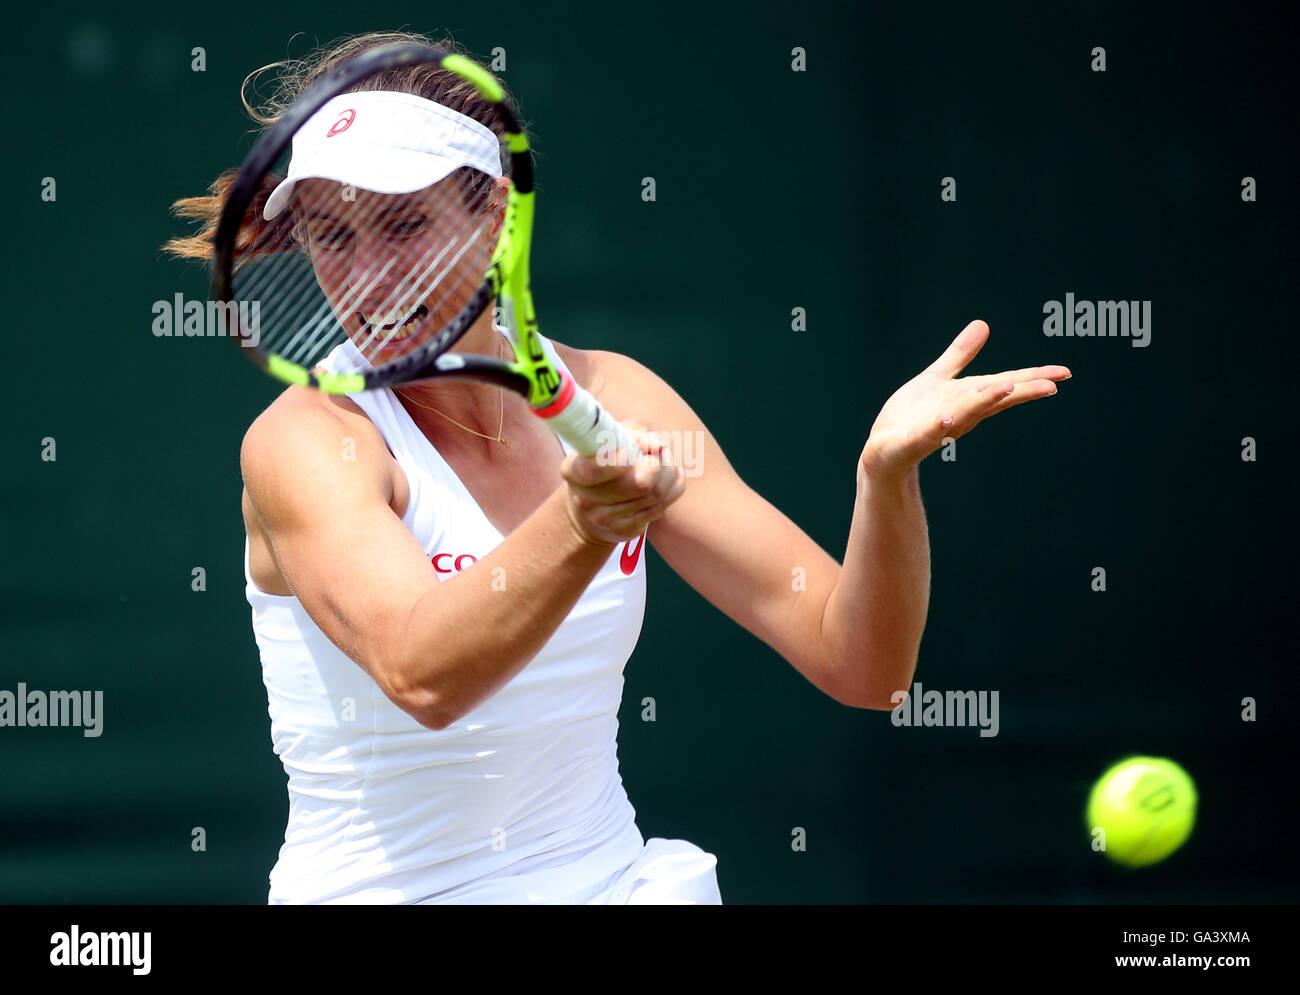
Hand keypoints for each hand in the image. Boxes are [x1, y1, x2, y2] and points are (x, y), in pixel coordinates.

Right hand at [560, 420, 685, 545]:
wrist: (589, 510)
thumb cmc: (603, 463)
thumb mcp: (605, 442)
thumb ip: (629, 433)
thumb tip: (655, 443)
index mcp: (573, 472)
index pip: (593, 471)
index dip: (617, 461)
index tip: (633, 450)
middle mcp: (585, 499)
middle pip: (639, 483)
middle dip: (658, 462)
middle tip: (661, 450)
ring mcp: (605, 519)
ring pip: (655, 494)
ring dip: (669, 472)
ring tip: (667, 459)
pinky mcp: (624, 531)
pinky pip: (661, 507)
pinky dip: (673, 488)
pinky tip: (672, 476)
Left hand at [861, 320, 1070, 482]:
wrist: (884, 449)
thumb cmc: (913, 415)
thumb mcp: (938, 378)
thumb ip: (960, 354)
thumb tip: (983, 324)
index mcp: (968, 397)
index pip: (1006, 383)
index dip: (1033, 377)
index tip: (1063, 372)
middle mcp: (960, 412)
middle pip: (995, 398)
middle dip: (1022, 390)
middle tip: (1052, 384)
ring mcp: (939, 427)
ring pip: (967, 413)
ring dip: (986, 400)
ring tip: (1009, 387)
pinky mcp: (915, 439)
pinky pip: (930, 433)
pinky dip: (939, 426)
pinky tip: (946, 419)